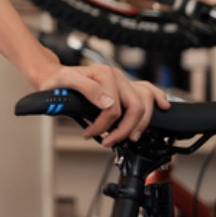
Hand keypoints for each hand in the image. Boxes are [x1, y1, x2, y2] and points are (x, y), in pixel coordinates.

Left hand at [40, 64, 170, 145]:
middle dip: (124, 130)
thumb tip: (109, 103)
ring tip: (129, 137)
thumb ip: (87, 89)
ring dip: (140, 124)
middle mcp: (117, 76)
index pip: (113, 108)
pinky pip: (148, 90)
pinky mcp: (125, 86)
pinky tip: (163, 107)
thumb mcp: (64, 81)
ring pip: (144, 104)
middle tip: (108, 142)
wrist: (53, 75)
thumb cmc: (57, 80)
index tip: (90, 134)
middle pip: (135, 108)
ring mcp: (123, 81)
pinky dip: (158, 98)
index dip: (102, 125)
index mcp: (104, 74)